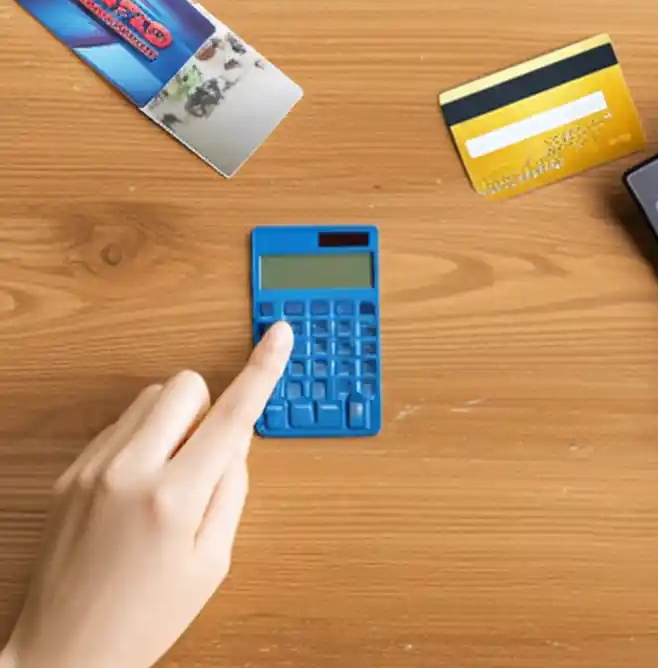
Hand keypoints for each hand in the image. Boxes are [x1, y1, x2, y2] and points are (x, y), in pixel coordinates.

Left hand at [1, 323, 291, 667]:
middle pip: (184, 386)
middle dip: (208, 406)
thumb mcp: (213, 562)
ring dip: (174, 421)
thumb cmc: (145, 617)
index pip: (232, 415)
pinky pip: (117, 427)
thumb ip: (232, 491)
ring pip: (148, 400)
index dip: (262, 370)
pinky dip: (141, 441)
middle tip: (210, 455)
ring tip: (172, 478)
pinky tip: (139, 492)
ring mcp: (92, 469)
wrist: (65, 651)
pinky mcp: (69, 474)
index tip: (278, 335)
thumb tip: (237, 440)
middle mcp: (129, 472)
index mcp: (176, 498)